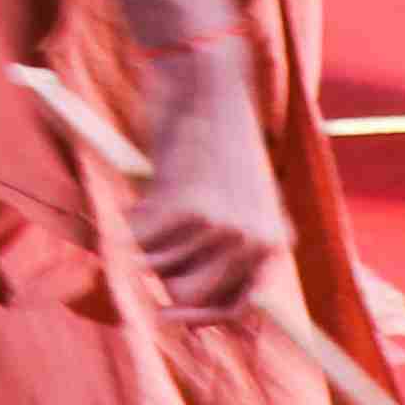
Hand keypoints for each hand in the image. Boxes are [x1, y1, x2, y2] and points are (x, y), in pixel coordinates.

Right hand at [127, 49, 293, 322]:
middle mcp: (254, 242)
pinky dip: (130, 219)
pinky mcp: (187, 209)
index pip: (240, 306)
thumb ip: (221, 252)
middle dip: (163, 279)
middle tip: (148, 251)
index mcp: (274, 241)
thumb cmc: (214, 142)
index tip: (168, 318)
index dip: (202, 317)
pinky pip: (138, 242)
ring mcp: (222, 228)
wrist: (208, 86)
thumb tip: (182, 311)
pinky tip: (144, 190)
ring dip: (145, 241)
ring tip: (153, 202)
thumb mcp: (234, 203)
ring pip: (160, 269)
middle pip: (193, 297)